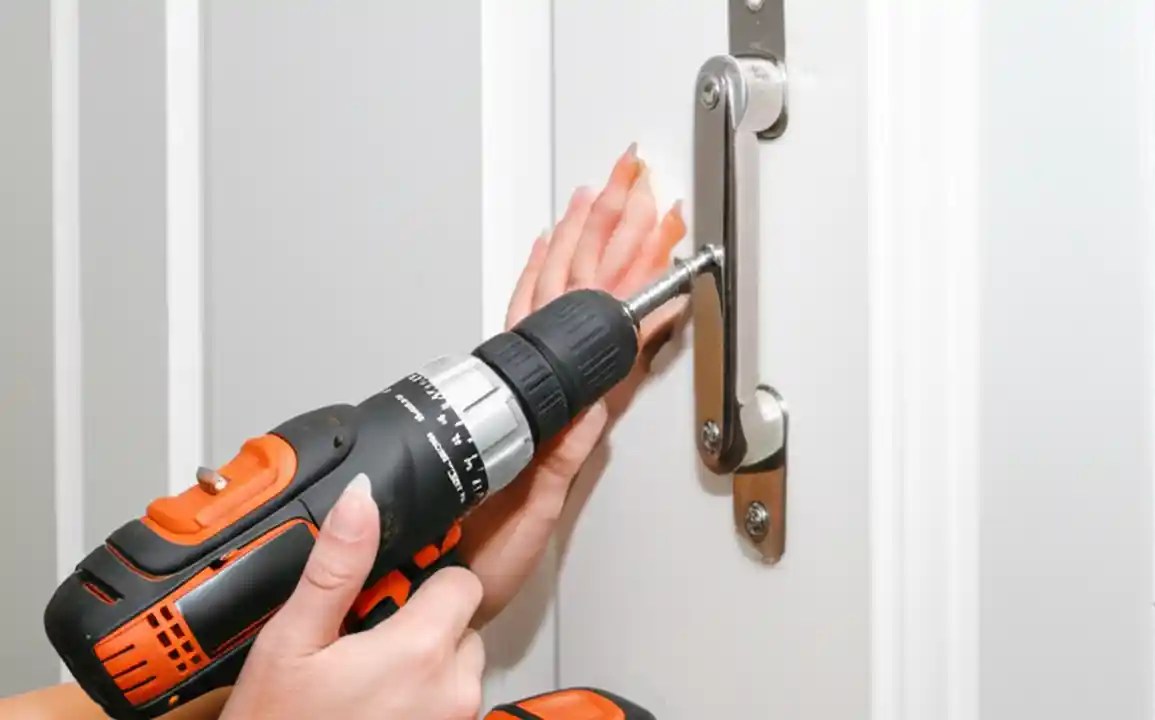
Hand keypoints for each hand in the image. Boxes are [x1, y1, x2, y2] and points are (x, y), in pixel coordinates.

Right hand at [222, 476, 485, 719]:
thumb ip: (336, 567)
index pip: (461, 581)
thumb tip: (361, 498)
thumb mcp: (291, 643)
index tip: (385, 593)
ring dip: (424, 666)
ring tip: (362, 682)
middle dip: (421, 624)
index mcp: (421, 651)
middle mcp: (453, 690)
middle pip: (462, 625)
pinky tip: (372, 709)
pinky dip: (422, 702)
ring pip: (459, 668)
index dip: (423, 581)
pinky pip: (450, 707)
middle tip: (361, 643)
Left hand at [461, 144, 686, 622]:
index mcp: (540, 405)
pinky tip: (555, 257)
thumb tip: (590, 402)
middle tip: (631, 183)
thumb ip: (563, 452)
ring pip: (552, 294)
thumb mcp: (531, 509)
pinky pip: (532, 321)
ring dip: (582, 244)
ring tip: (602, 200)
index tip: (651, 229)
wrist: (444, 576)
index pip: (587, 317)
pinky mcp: (524, 403)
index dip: (621, 269)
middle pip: (572, 289)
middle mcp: (531, 387)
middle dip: (605, 231)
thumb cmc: (481, 549)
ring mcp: (526, 388)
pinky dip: (548, 281)